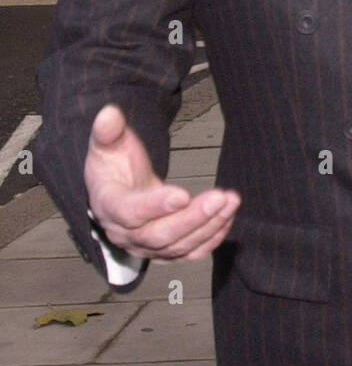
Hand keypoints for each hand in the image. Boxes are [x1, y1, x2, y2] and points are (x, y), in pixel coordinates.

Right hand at [85, 103, 240, 261]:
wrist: (117, 192)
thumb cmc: (113, 166)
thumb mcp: (106, 145)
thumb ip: (108, 131)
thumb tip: (109, 113)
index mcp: (109, 206)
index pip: (130, 212)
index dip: (155, 206)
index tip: (183, 194)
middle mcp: (126, 234)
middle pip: (160, 235)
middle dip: (193, 218)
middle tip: (220, 197)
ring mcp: (147, 247)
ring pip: (180, 246)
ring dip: (209, 225)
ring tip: (231, 201)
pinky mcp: (167, 252)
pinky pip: (191, 252)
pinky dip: (211, 238)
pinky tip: (227, 217)